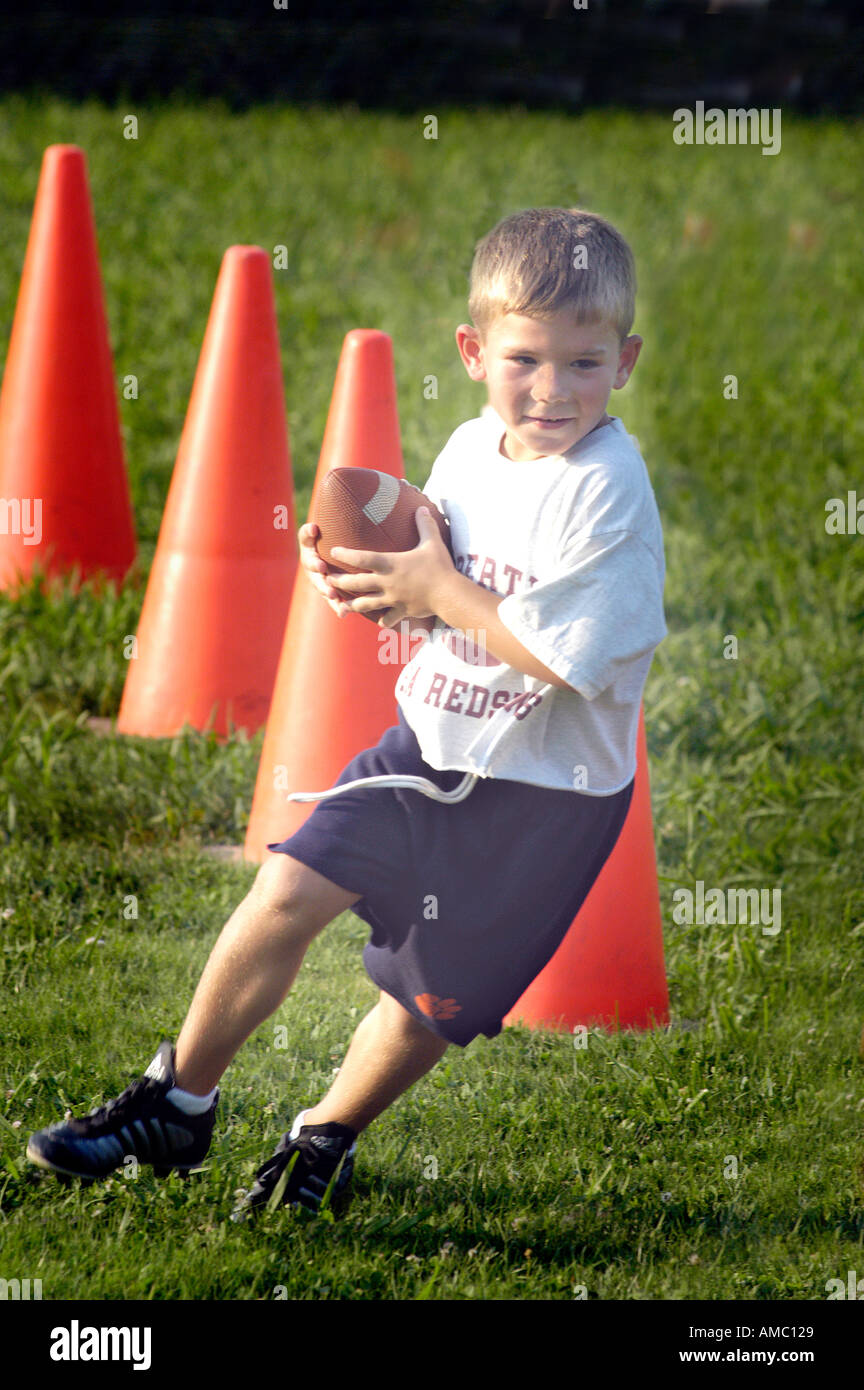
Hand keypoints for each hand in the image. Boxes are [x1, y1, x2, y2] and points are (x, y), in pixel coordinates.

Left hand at [327, 508, 454, 627]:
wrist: (449, 593)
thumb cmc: (440, 566)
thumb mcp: (433, 542)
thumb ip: (425, 525)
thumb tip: (422, 508)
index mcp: (391, 564)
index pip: (362, 558)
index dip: (345, 554)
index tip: (333, 551)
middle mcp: (387, 582)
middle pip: (356, 583)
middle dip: (339, 582)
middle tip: (327, 579)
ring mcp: (393, 598)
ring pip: (366, 604)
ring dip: (352, 605)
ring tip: (341, 605)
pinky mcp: (401, 611)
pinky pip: (388, 618)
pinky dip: (383, 620)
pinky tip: (379, 621)